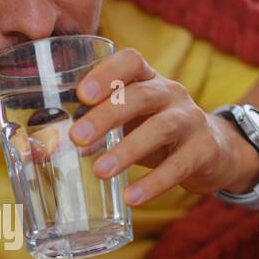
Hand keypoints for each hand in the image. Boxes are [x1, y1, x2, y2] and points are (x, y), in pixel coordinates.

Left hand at [67, 48, 258, 205]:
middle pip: (140, 95)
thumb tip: (44, 151)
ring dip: (127, 150)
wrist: (214, 151)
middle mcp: (171, 93)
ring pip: (160, 129)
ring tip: (100, 172)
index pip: (130, 61)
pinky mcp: (204, 150)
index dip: (106, 73)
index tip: (80, 94)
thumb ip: (93, 130)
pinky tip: (132, 197)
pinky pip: (179, 166)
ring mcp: (190, 120)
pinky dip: (153, 182)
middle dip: (107, 115)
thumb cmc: (154, 133)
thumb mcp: (128, 123)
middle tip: (77, 138)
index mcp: (148, 79)